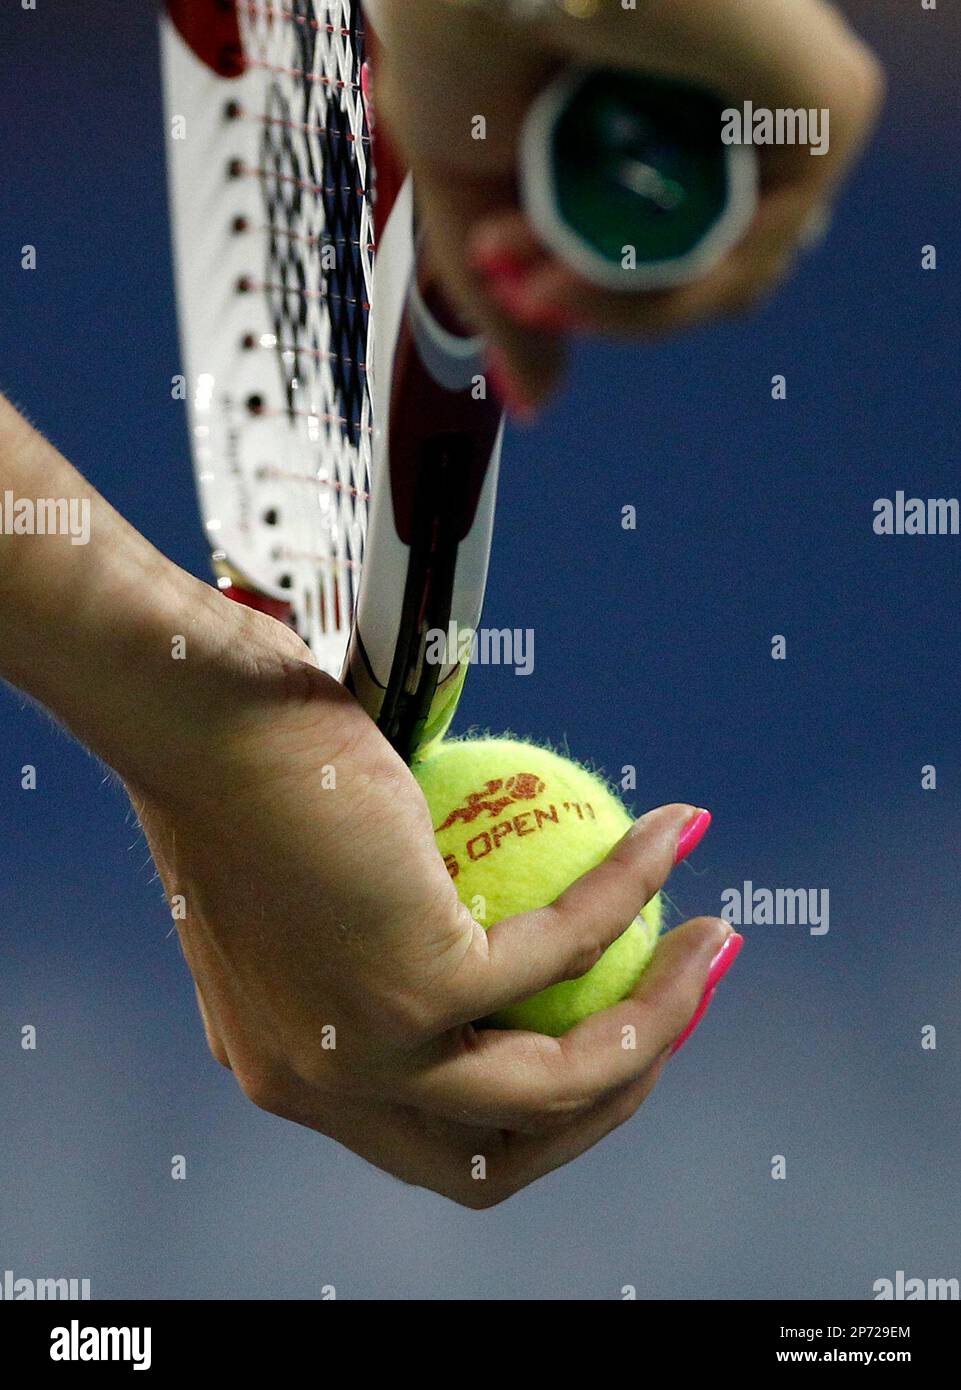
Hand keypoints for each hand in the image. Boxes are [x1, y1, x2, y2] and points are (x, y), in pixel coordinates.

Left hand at [126, 608, 735, 1206]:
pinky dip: (630, 894)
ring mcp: (367, 1050)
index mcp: (298, 1071)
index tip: (603, 1025)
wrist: (194, 712)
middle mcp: (323, 1086)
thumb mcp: (316, 874)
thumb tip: (500, 910)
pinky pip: (564, 950)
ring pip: (559, 1087)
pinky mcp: (410, 990)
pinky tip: (671, 835)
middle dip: (613, 1099)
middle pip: (504, 1156)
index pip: (440, 1138)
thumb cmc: (248, 763)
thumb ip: (388, 927)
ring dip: (660, 1022)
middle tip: (675, 1003)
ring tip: (711, 946)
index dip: (540, 1111)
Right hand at [372, 0, 884, 415]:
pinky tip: (573, 282)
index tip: (514, 289)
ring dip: (611, 306)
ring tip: (528, 280)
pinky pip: (754, 260)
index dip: (590, 293)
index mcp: (669, 113)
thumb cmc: (458, 33)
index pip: (664, 248)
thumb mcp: (469, 203)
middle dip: (596, 300)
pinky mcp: (826, 110)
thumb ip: (514, 308)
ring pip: (725, 280)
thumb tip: (536, 406)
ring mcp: (783, 106)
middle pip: (697, 274)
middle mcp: (734, 107)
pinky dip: (657, 299)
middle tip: (517, 286)